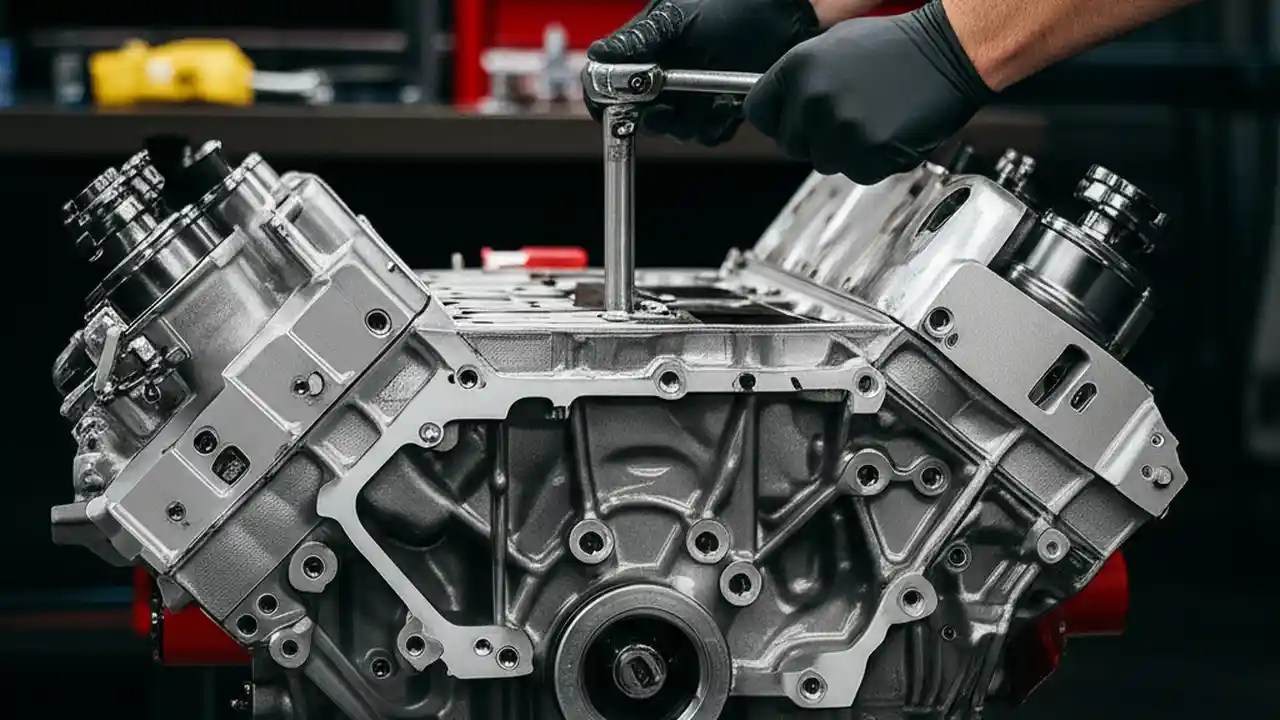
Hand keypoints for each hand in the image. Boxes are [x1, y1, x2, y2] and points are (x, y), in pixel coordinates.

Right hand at [587, 0, 818, 144]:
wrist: (782, 14)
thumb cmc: (732, 5)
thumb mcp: (677, 15)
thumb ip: (640, 38)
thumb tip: (600, 55)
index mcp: (646, 54)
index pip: (608, 86)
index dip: (606, 101)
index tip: (617, 106)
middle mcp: (665, 79)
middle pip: (642, 118)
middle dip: (655, 118)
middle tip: (665, 106)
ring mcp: (693, 97)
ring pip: (677, 131)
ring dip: (692, 121)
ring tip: (711, 98)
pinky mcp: (721, 111)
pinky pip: (710, 134)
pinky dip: (718, 124)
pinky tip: (728, 103)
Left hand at [744, 2, 991, 183]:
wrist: (948, 53)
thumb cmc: (897, 48)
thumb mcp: (833, 47)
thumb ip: (800, 79)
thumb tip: (780, 105)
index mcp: (798, 68)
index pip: (759, 112)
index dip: (778, 119)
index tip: (791, 121)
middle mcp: (813, 100)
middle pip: (789, 144)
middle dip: (813, 137)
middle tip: (845, 116)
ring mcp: (840, 130)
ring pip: (823, 162)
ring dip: (844, 150)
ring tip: (872, 118)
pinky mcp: (868, 154)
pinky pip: (857, 172)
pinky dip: (873, 161)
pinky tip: (887, 131)